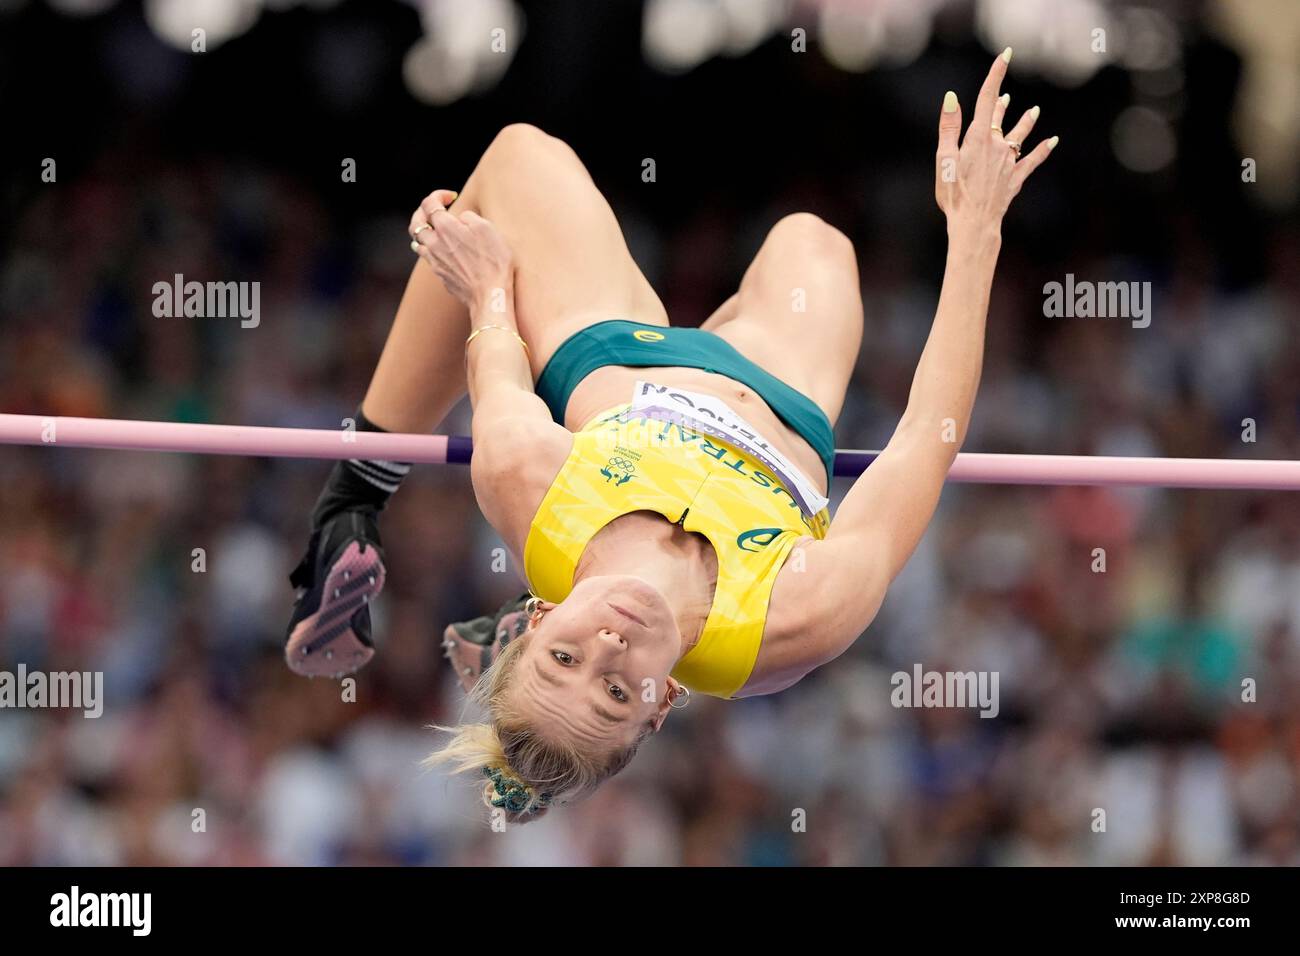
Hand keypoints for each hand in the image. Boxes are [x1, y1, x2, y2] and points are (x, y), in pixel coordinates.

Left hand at [409, 189, 513, 313]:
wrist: (490, 296)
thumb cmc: (493, 262)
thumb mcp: (488, 229)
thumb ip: (469, 217)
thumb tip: (460, 218)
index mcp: (445, 228)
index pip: (429, 204)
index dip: (438, 195)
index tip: (451, 196)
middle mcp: (434, 244)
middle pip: (415, 224)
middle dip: (422, 212)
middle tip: (434, 209)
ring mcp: (435, 262)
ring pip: (418, 243)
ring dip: (424, 233)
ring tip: (435, 230)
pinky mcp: (441, 276)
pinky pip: (429, 259)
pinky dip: (432, 250)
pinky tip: (443, 251)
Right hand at [934, 49, 1055, 236]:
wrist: (973, 223)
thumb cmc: (954, 194)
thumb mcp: (943, 159)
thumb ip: (949, 127)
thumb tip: (951, 98)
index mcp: (978, 138)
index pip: (987, 98)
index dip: (996, 75)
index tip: (1005, 56)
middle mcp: (997, 145)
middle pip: (999, 118)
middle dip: (999, 104)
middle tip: (1003, 94)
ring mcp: (1009, 162)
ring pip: (1019, 136)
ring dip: (1025, 122)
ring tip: (1034, 111)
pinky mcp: (1015, 178)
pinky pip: (1032, 161)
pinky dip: (1043, 150)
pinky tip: (1052, 141)